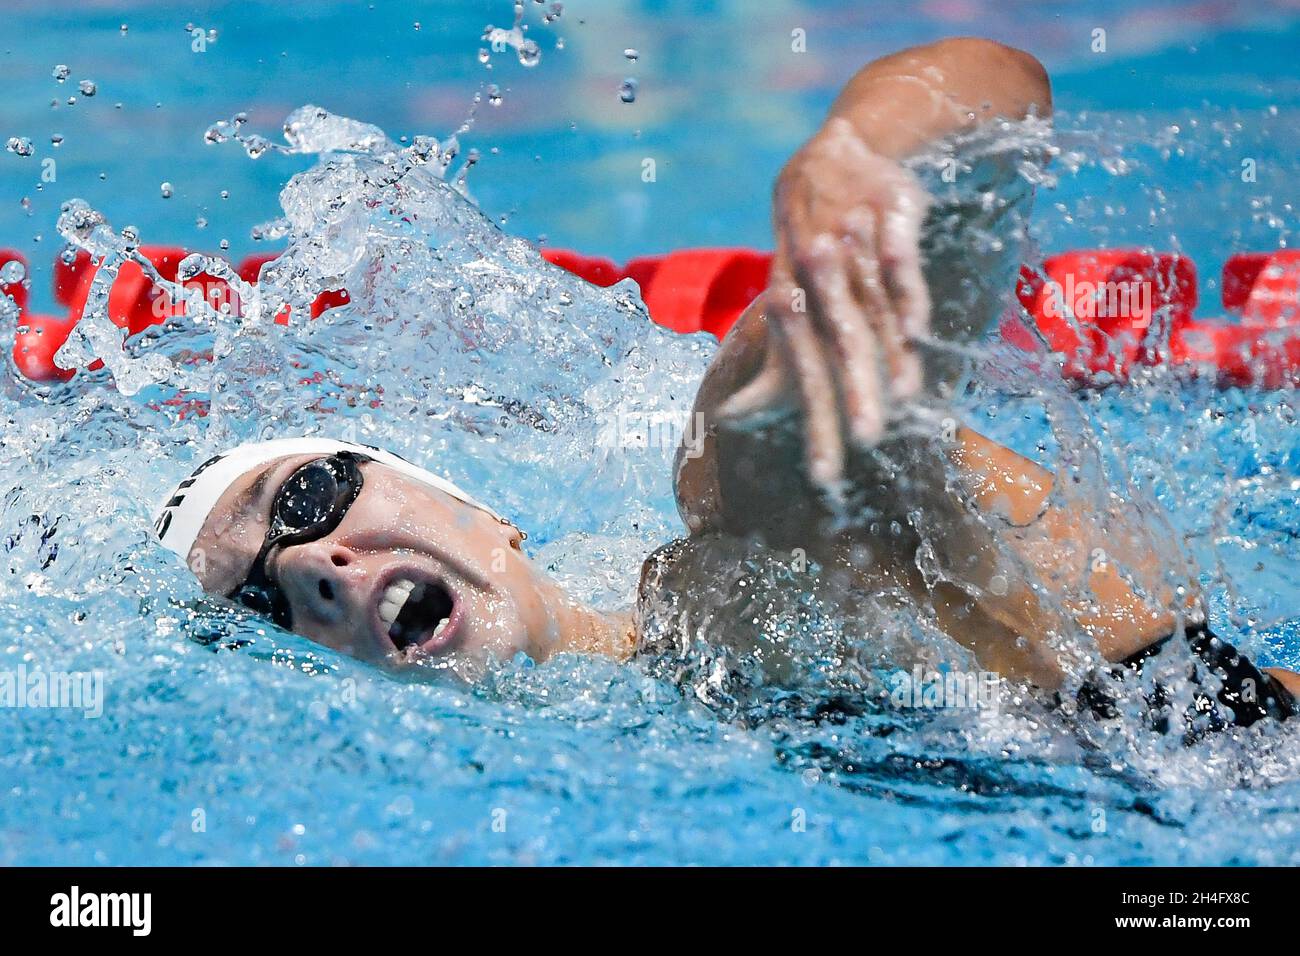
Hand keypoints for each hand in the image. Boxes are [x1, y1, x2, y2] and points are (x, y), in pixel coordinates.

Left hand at [718, 118, 930, 491]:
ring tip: (902, 398)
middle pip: (837, 353)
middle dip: (852, 397)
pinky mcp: (889, 217)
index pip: (803, 383)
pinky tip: (917, 326)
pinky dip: (905, 291)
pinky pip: (898, 260)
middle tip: (867, 442)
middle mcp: (821, 288)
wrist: (831, 161)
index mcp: (795, 316)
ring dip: (885, 354)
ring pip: (869, 311)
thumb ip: (773, 372)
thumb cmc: (811, 255)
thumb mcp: (789, 312)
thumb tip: (729, 419)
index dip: (815, 428)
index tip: (825, 479)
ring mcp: (854, 251)